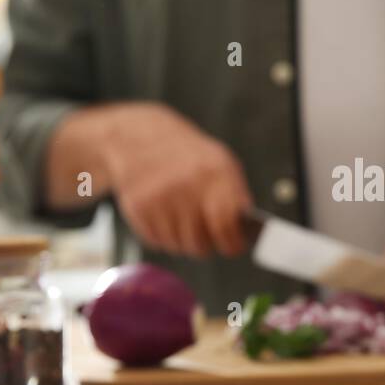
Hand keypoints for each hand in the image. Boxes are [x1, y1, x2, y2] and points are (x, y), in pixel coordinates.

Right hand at [103, 103, 251, 257]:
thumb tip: (246, 234)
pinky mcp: (138, 206)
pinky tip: (166, 215)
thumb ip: (236, 197)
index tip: (233, 245)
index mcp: (213, 173)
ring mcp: (159, 197)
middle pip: (200, 244)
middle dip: (207, 243)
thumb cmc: (190, 156)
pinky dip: (164, 235)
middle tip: (207, 232)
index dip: (232, 242)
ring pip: (178, 247)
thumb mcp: (222, 164)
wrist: (142, 137)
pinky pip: (157, 241)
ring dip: (184, 240)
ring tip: (184, 219)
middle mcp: (185, 185)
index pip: (225, 225)